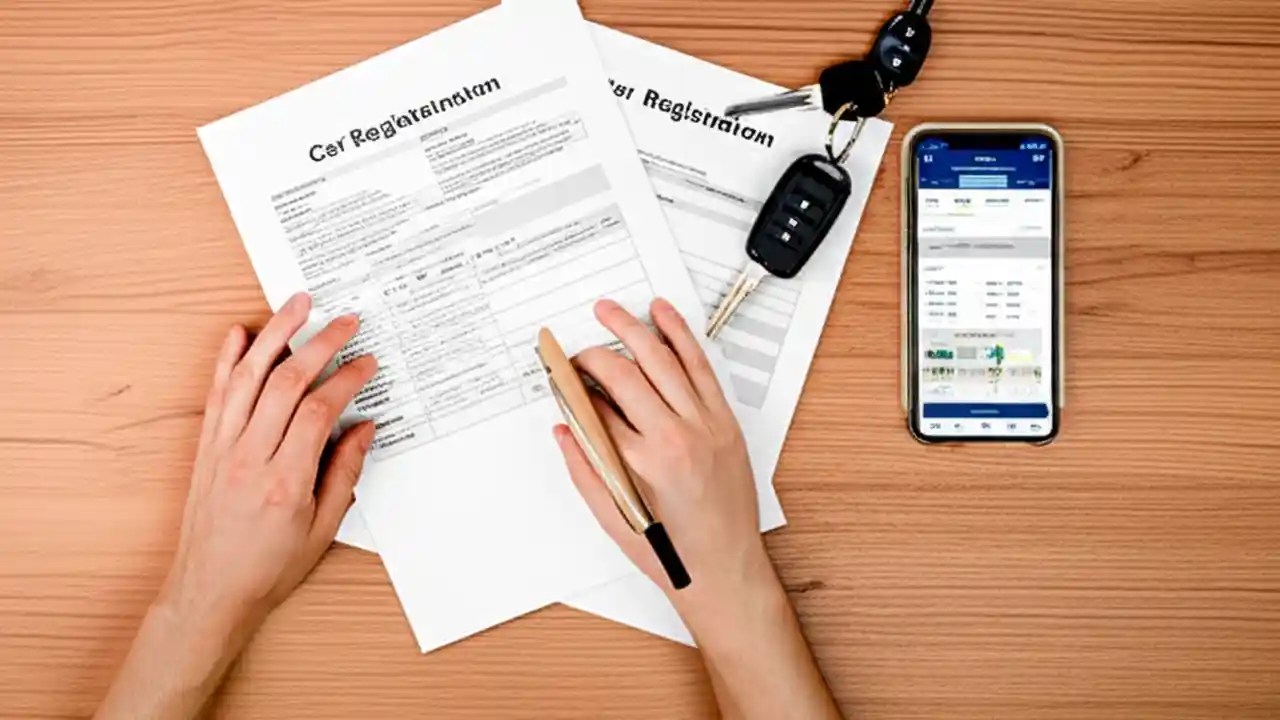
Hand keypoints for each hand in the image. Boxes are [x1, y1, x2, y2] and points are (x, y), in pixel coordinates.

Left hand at [98, 293, 376, 719]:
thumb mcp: (323, 527)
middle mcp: (250, 457)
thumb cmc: (268, 566)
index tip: (367, 363)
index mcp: (285, 480)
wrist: (210, 591)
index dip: (347, 379)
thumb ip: (345, 472)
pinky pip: (217, 393)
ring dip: (275, 334)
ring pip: (249, 376)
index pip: (318, 410)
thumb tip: (363, 427)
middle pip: (286, 382)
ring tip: (297, 304)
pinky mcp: (207, 447)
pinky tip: (241, 333)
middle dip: (320, 344)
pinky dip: (227, 359)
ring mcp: (223, 448)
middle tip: (345, 321)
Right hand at [554, 298, 842, 719]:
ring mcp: (706, 425)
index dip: (574, 388)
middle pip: (627, 375)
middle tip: (577, 349)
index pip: (598, 408)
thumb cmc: (674, 554)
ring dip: (634, 330)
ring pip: (666, 361)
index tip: (560, 377)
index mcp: (646, 463)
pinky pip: (701, 368)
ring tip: (610, 310)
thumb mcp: (615, 518)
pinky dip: (681, 337)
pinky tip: (663, 316)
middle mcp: (678, 437)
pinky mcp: (724, 421)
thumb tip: (565, 429)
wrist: (725, 568)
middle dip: (596, 354)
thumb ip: (584, 469)